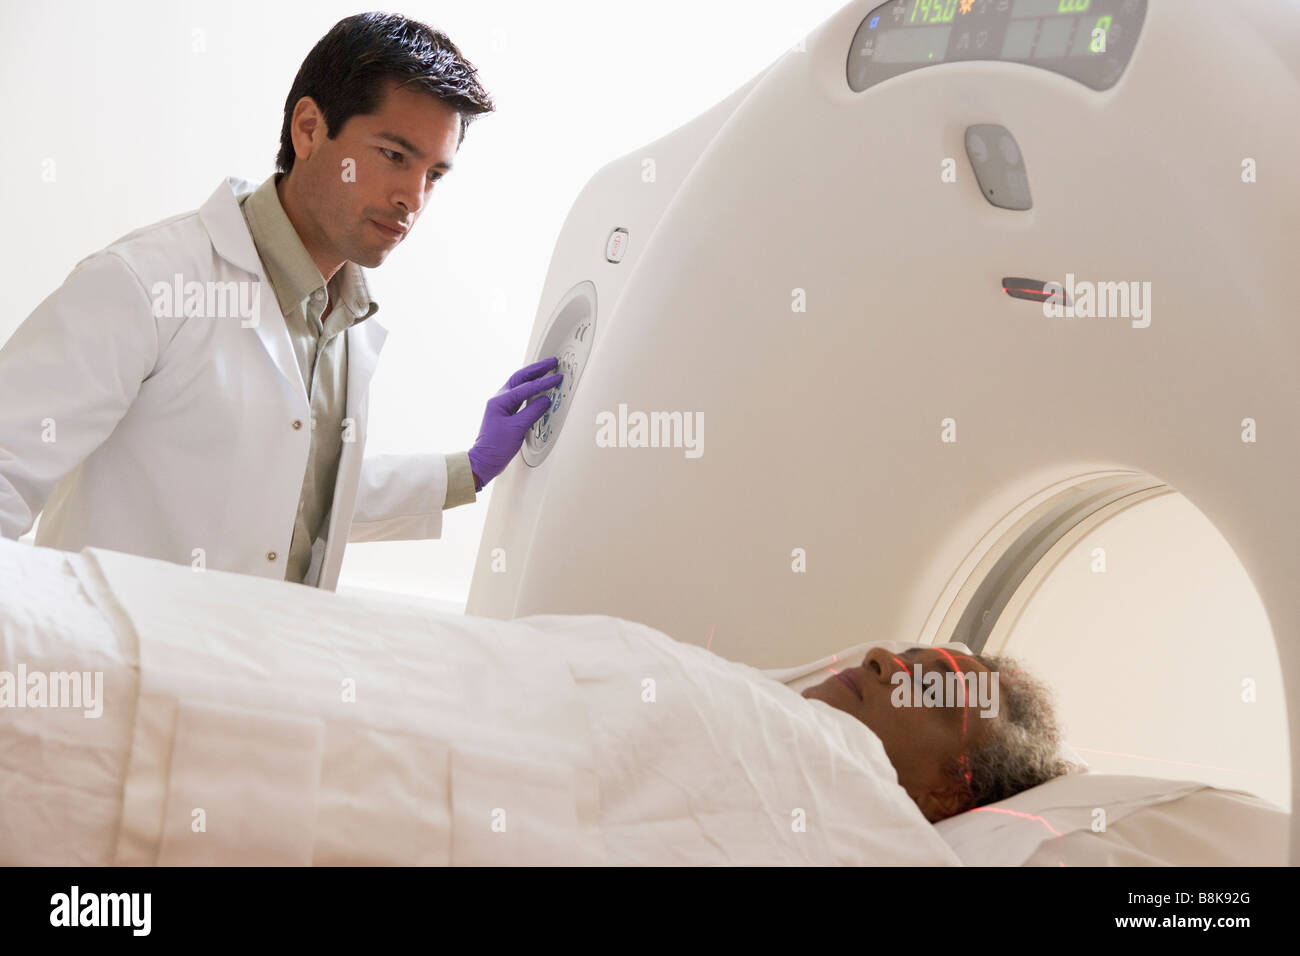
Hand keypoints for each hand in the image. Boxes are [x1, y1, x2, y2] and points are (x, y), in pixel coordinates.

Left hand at [467, 357, 562, 490]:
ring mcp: (502, 405)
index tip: (557, 376)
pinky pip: (520, 395)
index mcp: (500, 400)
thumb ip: (533, 412)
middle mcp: (499, 399)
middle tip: (552, 362)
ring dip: (534, 376)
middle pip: (521, 377)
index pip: (527, 387)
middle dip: (537, 369)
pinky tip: (538, 388)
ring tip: (547, 370)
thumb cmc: (495, 446)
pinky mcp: (506, 412)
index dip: (544, 382)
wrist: (484, 460)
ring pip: (520, 384)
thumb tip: (545, 400)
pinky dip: (531, 388)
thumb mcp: (517, 428)